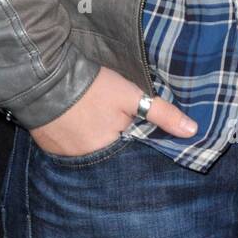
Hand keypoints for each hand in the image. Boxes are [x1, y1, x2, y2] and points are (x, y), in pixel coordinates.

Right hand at [29, 65, 198, 156]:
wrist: (45, 76)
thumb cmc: (92, 87)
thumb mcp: (131, 95)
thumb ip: (161, 114)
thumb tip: (192, 131)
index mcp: (108, 150)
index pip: (129, 153)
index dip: (134, 139)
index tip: (134, 126)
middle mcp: (85, 161)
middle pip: (107, 153)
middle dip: (112, 140)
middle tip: (110, 119)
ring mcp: (63, 156)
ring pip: (86, 151)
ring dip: (91, 139)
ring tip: (91, 118)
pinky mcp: (47, 146)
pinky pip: (66, 147)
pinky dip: (72, 137)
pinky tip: (74, 121)